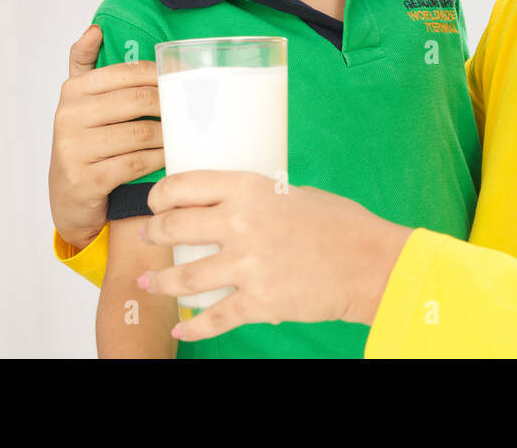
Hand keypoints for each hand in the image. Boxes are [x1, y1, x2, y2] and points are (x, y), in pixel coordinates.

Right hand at [48, 25, 164, 248]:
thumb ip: (85, 65)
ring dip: (168, 135)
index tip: (180, 81)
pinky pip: (136, 162)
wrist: (68, 198)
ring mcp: (74, 149)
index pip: (126, 72)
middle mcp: (68, 116)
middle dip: (169, 106)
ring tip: (183, 134)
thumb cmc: (84, 143)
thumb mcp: (80, 103)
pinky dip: (158, 159)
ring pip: (140, 134)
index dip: (159, 76)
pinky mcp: (86, 179)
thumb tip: (95, 29)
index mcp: (72, 91)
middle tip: (190, 110)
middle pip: (137, 101)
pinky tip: (169, 157)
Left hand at [139, 170, 412, 341]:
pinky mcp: (258, 302)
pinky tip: (180, 331)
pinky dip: (193, 328)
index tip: (154, 202)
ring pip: (183, 277)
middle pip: (175, 227)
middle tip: (148, 236)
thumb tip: (227, 209)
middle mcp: (240, 225)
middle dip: (154, 233)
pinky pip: (213, 318)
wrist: (370, 263)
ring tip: (146, 283)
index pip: (185, 185)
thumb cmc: (339, 224)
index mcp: (249, 190)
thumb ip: (256, 201)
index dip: (161, 194)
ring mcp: (247, 266)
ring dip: (159, 282)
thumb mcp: (293, 195)